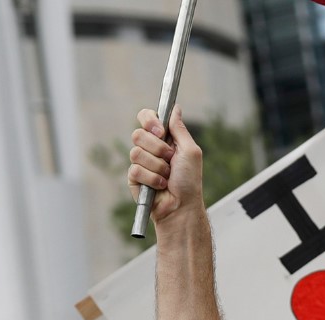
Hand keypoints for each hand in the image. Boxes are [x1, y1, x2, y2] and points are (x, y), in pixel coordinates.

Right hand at [127, 106, 201, 225]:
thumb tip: (175, 108)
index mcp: (164, 139)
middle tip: (169, 159)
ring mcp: (141, 163)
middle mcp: (150, 148)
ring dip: (156, 166)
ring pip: (135, 152)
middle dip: (156, 148)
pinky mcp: (134, 178)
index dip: (149, 120)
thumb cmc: (189, 181)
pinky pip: (135, 170)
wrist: (182, 207)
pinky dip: (151, 179)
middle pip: (138, 134)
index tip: (159, 131)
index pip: (146, 117)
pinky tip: (160, 186)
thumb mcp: (190, 151)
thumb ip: (180, 129)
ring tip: (167, 176)